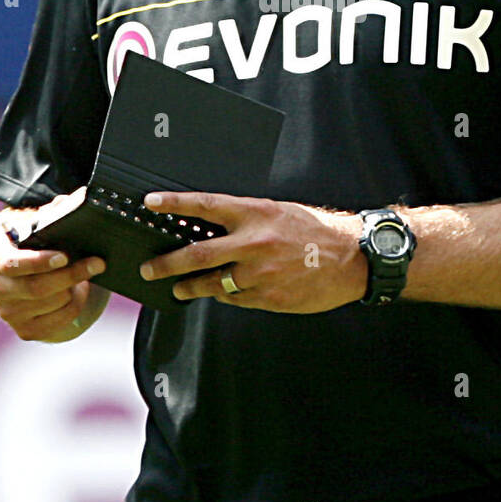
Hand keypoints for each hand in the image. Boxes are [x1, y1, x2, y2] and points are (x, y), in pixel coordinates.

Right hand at [0, 189, 106, 340]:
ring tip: (86, 272)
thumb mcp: (31, 219)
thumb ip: (51, 211)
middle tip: (97, 263)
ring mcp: (7, 311)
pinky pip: (56, 322)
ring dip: (74, 288)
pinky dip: (74, 306)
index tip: (64, 256)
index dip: (38, 262)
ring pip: (51, 304)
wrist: (15, 267)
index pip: (11, 263)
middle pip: (36, 288)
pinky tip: (78, 291)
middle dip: (71, 275)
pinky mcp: (23, 329)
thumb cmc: (25, 239)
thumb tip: (77, 200)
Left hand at [139, 192, 367, 313]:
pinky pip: (234, 298)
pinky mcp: (268, 298)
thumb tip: (210, 226)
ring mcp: (260, 274)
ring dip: (190, 286)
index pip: (205, 205)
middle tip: (148, 268)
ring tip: (178, 287)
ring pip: (211, 284)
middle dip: (166, 263)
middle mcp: (254, 244)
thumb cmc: (315, 231)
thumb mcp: (279, 212)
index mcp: (256, 214)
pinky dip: (224, 295)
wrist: (352, 258)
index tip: (150, 203)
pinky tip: (221, 292)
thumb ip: (246, 220)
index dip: (174, 204)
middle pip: (197, 254)